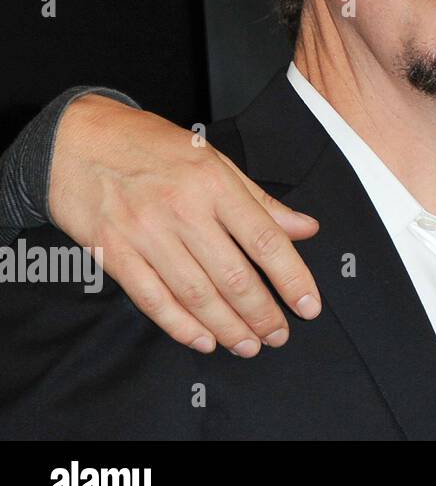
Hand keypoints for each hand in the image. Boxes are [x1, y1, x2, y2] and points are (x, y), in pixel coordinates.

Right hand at [48, 95, 321, 355]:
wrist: (76, 140)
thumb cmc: (151, 147)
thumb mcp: (214, 160)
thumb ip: (260, 201)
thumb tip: (306, 228)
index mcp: (215, 184)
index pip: (266, 241)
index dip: (292, 279)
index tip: (309, 306)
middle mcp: (183, 210)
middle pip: (233, 275)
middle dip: (262, 313)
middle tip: (278, 335)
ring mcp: (145, 233)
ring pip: (196, 293)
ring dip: (227, 326)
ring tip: (248, 345)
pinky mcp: (113, 252)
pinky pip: (152, 298)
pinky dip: (180, 325)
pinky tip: (203, 340)